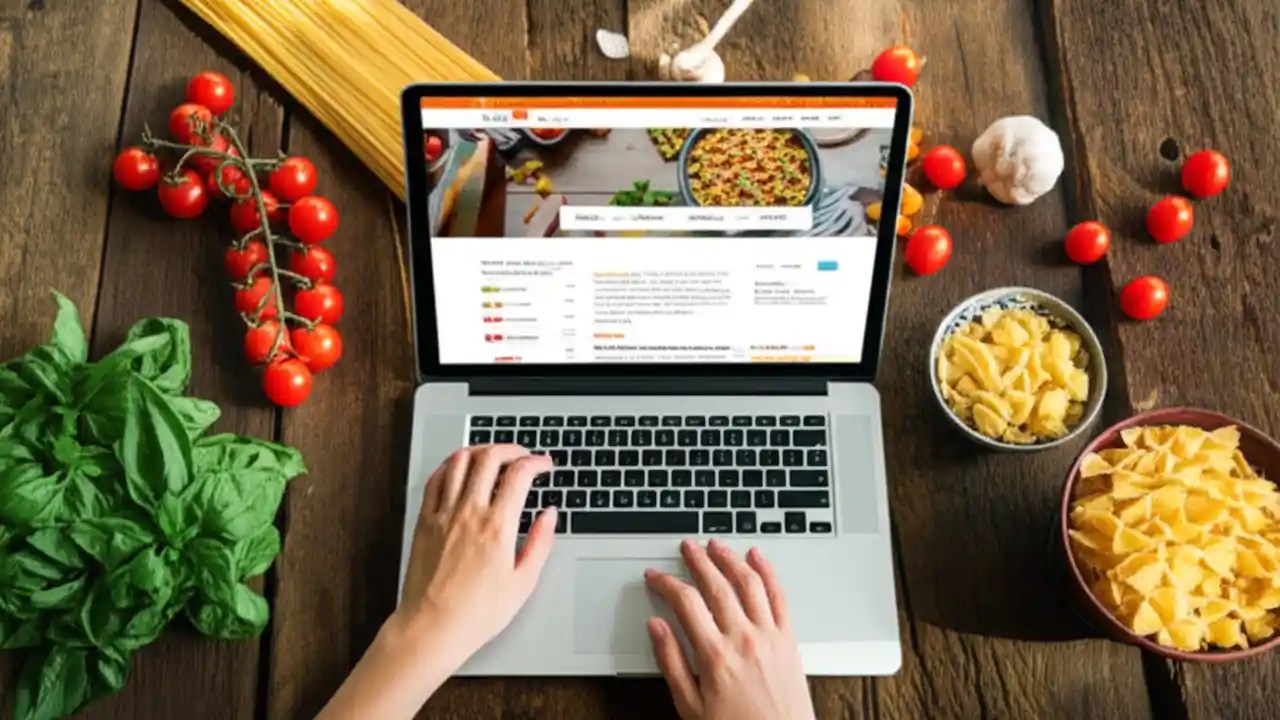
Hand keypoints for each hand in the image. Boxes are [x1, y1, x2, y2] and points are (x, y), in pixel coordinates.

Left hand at [396, 445, 555, 657]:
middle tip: (522, 456)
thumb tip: (549, 516)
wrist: (431, 628)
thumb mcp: (523, 582)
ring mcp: (443, 514)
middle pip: (490, 457)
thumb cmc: (476, 613)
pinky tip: (459, 470)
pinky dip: (449, 466)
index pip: (520, 474)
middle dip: (511, 449)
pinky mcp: (424, 521)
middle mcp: (469, 513)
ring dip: (480, 450)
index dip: (537, 462)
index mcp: (497, 527)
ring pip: (459, 461)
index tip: (544, 466)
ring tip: (493, 456)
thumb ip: (540, 543)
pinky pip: (435, 480)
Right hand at [645, 540, 814, 719]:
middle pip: (717, 585)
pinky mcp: (789, 639)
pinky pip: (779, 596)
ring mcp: (769, 636)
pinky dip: (768, 572)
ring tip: (716, 545)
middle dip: (698, 561)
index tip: (655, 577)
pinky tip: (758, 558)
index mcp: (715, 656)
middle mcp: (743, 639)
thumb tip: (656, 628)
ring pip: (749, 583)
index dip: (666, 583)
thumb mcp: (690, 707)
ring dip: (730, 559)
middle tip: (686, 547)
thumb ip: (671, 663)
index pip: (685, 603)